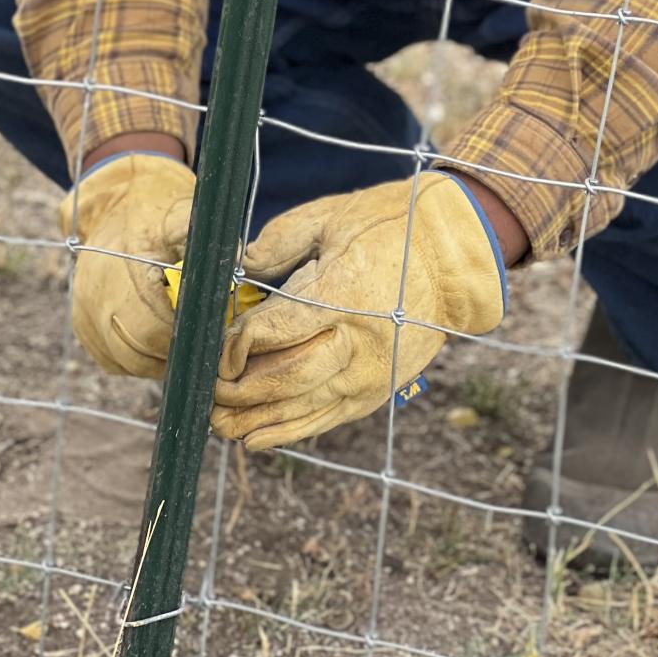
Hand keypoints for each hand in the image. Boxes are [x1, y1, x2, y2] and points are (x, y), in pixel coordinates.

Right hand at [59, 153, 195, 376]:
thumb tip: (237, 264)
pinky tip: (156, 337)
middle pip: (137, 351)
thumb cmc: (155, 212)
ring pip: (124, 360)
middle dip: (173, 350)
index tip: (209, 327)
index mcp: (123, 269)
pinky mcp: (81, 324)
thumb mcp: (184, 216)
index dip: (184, 334)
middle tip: (199, 337)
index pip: (153, 327)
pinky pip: (111, 359)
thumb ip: (207, 242)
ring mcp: (85, 312)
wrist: (115, 206)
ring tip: (181, 336)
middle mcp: (97, 295)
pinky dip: (136, 358)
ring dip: (156, 358)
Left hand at [211, 172, 505, 449]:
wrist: (452, 260)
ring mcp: (369, 374)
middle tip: (205, 388)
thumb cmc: (387, 228)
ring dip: (254, 419)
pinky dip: (287, 432)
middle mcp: (359, 343)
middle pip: (286, 378)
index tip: (215, 344)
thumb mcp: (330, 217)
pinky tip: (254, 439)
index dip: (238, 343)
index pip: (279, 330)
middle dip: (238, 389)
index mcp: (344, 295)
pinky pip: (325, 419)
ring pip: (301, 407)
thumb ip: (278, 242)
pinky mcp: (375, 392)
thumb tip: (237, 267)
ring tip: (215, 422)